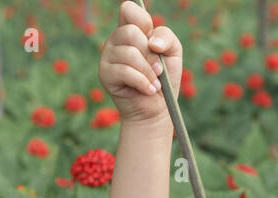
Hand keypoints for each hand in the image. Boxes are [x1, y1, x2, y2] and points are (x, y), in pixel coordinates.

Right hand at [98, 2, 182, 126]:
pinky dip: (142, 82)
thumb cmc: (164, 78)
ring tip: (155, 83)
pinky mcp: (105, 74)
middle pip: (131, 32)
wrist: (156, 108)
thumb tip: (152, 43)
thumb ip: (166, 37)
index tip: (153, 42)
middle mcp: (116, 40)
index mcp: (130, 29)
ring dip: (148, 71)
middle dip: (150, 54)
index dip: (143, 21)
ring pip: (130, 54)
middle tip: (158, 69)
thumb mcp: (173, 52)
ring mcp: (108, 56)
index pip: (128, 9)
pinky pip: (125, 72)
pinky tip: (149, 90)